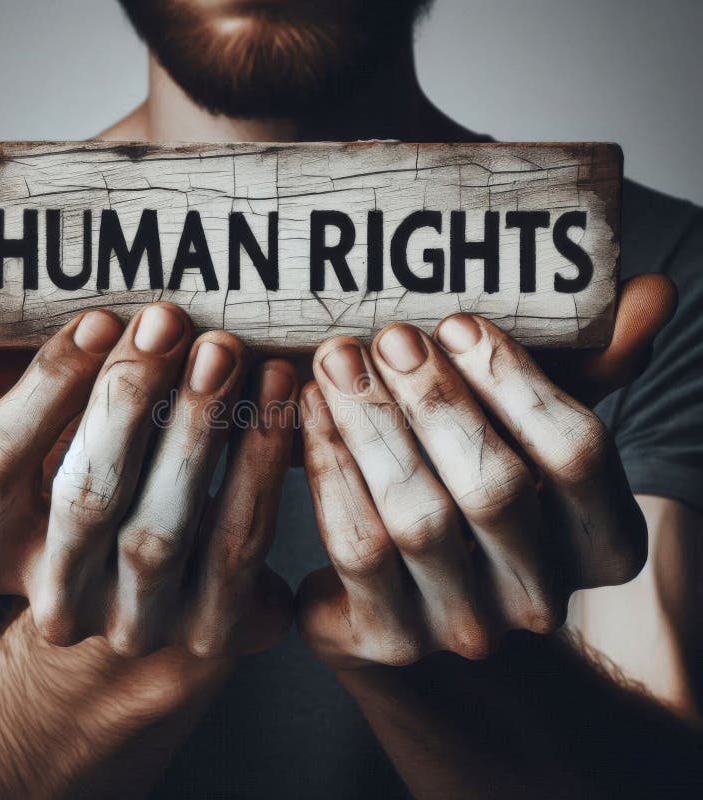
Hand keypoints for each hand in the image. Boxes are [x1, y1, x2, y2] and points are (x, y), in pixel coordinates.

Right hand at [0, 266, 295, 658]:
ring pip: (160, 529)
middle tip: (172, 321)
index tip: (100, 318)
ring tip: (226, 352)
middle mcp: (53, 599)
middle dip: (128, 400)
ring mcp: (132, 625)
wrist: (167, 582)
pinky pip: (239, 543)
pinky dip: (259, 462)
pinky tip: (278, 394)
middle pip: (83, 496)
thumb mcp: (44, 425)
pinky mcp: (209, 630)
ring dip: (196, 429)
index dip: (46, 385)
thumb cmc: (98, 476)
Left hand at [296, 275, 674, 668]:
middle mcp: (540, 596)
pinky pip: (356, 546)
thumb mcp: (529, 428)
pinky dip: (330, 467)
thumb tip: (653, 290)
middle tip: (388, 336)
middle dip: (434, 401)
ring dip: (372, 427)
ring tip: (339, 360)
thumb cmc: (478, 481)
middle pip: (494, 490)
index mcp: (602, 541)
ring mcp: (466, 627)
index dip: (516, 381)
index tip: (456, 322)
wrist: (414, 585)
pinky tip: (311, 409)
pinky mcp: (391, 638)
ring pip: (417, 520)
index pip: (579, 453)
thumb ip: (591, 367)